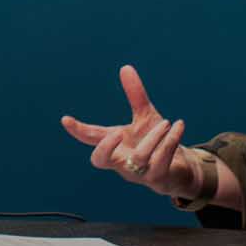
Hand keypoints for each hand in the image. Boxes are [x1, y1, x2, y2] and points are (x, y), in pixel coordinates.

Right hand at [60, 65, 196, 197]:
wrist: (180, 168)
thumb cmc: (157, 142)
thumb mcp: (145, 117)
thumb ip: (135, 96)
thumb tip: (125, 67)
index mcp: (115, 146)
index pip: (92, 138)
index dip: (78, 130)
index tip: (66, 119)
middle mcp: (122, 162)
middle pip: (101, 160)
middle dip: (105, 147)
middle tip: (115, 133)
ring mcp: (138, 174)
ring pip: (139, 158)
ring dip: (153, 137)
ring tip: (166, 122)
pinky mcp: (157, 178)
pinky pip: (160, 160)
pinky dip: (169, 141)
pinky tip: (179, 126)